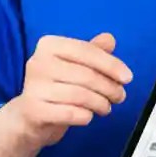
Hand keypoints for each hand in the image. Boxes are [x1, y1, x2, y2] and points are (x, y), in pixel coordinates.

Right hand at [2, 33, 132, 148]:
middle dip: (110, 88)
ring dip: (101, 103)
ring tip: (106, 107)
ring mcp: (34, 87)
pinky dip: (85, 116)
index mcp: (49, 45)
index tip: (128, 78)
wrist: (28, 117)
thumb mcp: (74, 65)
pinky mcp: (34, 110)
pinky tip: (87, 116)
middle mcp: (38, 63)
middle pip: (86, 75)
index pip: (86, 51)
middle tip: (119, 96)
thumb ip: (91, 51)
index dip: (111, 64)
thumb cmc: (55, 87)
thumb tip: (109, 39)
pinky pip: (70, 113)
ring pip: (80, 95)